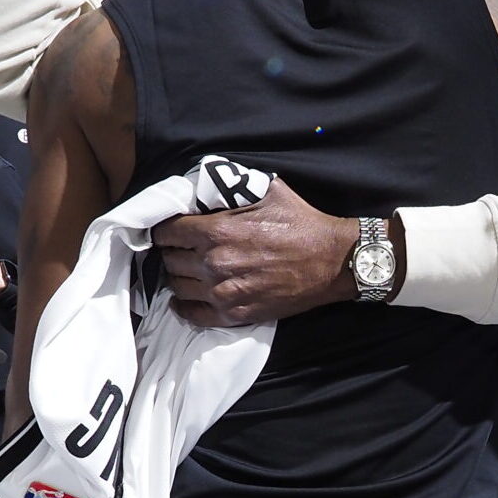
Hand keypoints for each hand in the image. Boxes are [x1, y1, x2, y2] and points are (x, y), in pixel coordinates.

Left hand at [152, 178, 362, 327]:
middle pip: (170, 259)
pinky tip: (184, 299)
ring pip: (178, 287)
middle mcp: (215, 263)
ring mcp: (223, 292)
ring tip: (186, 270)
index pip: (168, 231)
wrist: (332, 262)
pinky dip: (184, 307)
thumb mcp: (269, 192)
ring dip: (178, 277)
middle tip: (180, 248)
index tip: (168, 229)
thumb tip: (213, 183)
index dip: (165, 228)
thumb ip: (235, 188)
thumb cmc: (302, 224)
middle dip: (172, 252)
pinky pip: (193, 315)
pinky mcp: (235, 314)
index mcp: (218, 230)